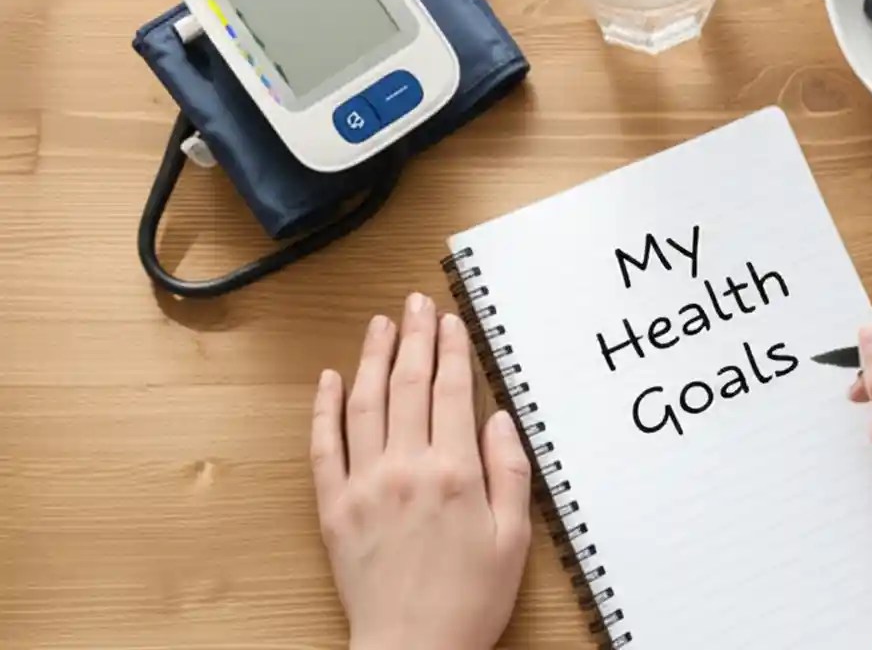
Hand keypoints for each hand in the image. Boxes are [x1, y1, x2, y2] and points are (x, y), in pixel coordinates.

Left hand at [311, 294, 532, 649]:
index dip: (452, 351)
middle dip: (414, 338)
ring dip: (372, 357)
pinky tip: (330, 379)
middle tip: (416, 304)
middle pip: (407, 385)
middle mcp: (406, 468)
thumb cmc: (471, 601)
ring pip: (364, 404)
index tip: (451, 321)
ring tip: (380, 324)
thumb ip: (509, 472)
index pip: (452, 392)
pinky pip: (324, 446)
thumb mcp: (513, 539)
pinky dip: (325, 408)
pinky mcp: (335, 507)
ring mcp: (365, 485)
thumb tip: (499, 419)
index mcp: (456, 473)